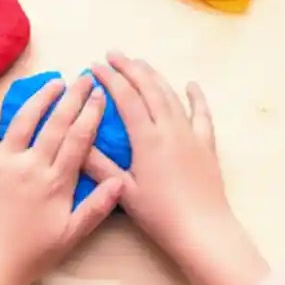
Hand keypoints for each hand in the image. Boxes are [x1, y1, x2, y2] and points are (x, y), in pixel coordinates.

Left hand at [0, 79, 121, 284]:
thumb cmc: (29, 255)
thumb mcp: (70, 236)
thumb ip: (96, 207)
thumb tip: (120, 181)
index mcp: (55, 181)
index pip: (78, 138)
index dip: (91, 114)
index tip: (100, 95)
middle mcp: (29, 164)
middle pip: (55, 123)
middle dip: (72, 98)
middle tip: (84, 79)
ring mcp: (0, 163)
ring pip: (21, 121)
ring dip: (39, 98)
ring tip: (52, 83)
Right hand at [85, 52, 235, 258]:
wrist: (203, 229)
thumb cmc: (160, 215)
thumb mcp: (125, 192)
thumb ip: (100, 166)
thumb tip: (77, 143)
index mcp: (147, 139)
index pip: (126, 98)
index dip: (110, 79)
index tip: (95, 67)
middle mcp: (170, 129)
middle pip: (149, 88)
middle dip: (130, 68)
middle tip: (114, 54)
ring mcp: (191, 134)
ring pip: (171, 96)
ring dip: (155, 77)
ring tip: (140, 63)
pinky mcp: (207, 145)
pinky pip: (202, 114)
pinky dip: (196, 97)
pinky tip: (191, 85)